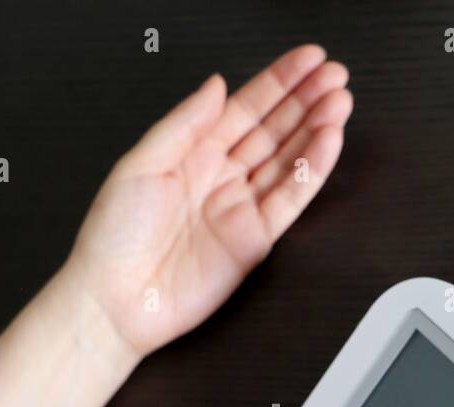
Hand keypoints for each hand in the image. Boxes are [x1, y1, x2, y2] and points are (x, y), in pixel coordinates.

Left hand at [66, 45, 352, 359]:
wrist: (115, 300)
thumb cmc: (113, 237)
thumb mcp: (139, 164)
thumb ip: (183, 123)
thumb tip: (217, 84)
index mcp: (191, 154)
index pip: (244, 108)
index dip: (278, 82)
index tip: (308, 59)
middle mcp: (220, 178)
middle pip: (274, 130)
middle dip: (306, 101)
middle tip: (336, 75)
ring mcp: (240, 208)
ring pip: (288, 161)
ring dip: (317, 130)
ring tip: (340, 101)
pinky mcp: (254, 241)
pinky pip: (290, 199)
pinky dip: (312, 171)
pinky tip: (328, 142)